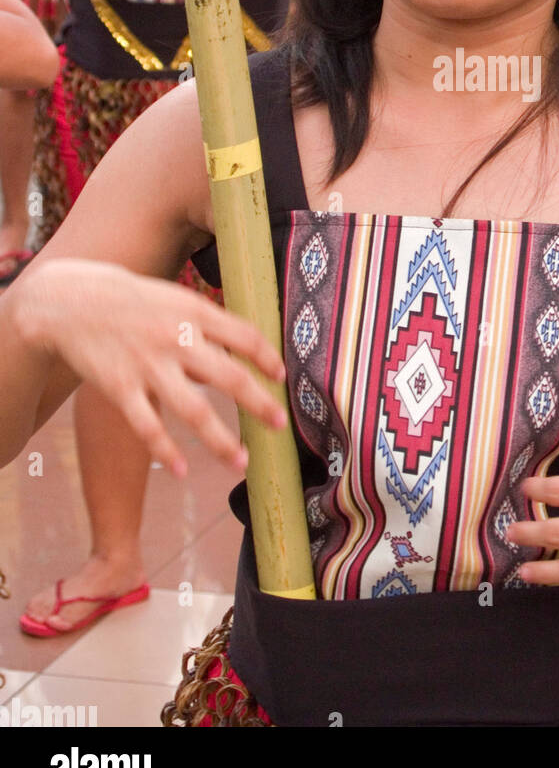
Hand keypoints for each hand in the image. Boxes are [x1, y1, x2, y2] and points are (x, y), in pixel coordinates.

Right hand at [19, 258, 288, 476]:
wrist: (68, 301)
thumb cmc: (131, 300)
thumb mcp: (174, 297)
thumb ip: (207, 322)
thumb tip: (244, 348)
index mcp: (193, 311)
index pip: (244, 336)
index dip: (267, 358)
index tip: (282, 377)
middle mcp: (176, 338)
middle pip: (228, 377)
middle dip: (258, 404)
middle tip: (280, 425)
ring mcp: (148, 365)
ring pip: (194, 411)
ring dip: (221, 442)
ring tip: (242, 463)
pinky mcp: (120, 388)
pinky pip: (148, 426)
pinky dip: (167, 450)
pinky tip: (184, 471)